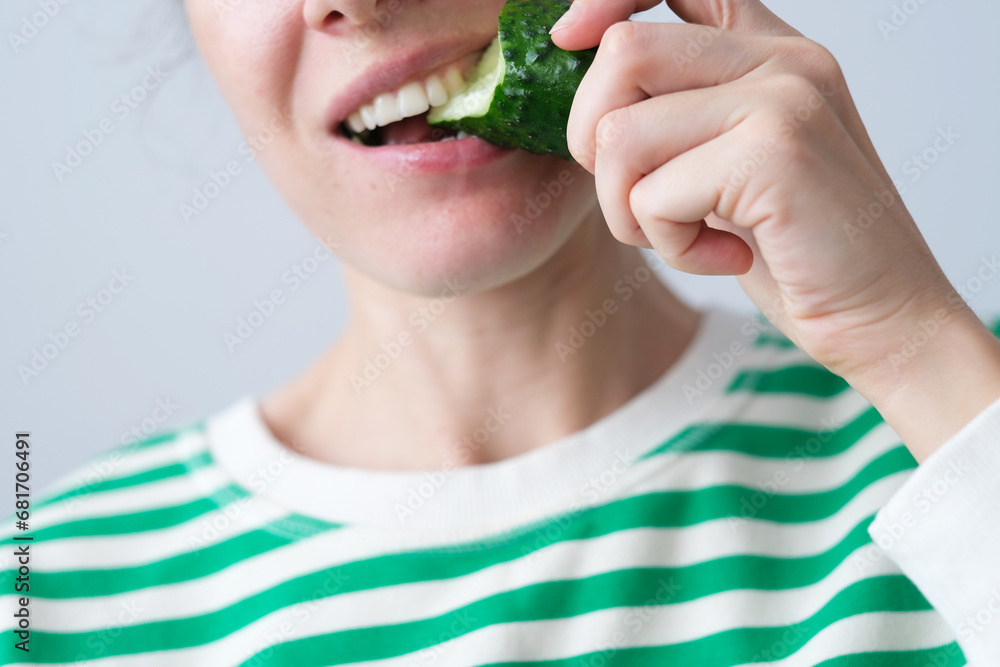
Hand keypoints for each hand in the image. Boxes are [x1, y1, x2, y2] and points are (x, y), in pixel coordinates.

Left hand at [551, 0, 999, 460]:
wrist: (884, 319)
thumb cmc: (796, 251)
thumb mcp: (734, 166)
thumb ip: (683, 116)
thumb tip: (588, 98)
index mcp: (772, 52)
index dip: (606, 2)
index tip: (567, 39)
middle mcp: (783, 59)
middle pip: (623, 53)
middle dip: (594, 144)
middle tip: (641, 202)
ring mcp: (783, 98)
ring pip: (620, 134)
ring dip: (629, 210)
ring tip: (687, 235)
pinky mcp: (773, 153)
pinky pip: (650, 195)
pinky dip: (668, 245)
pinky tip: (723, 259)